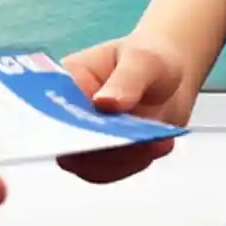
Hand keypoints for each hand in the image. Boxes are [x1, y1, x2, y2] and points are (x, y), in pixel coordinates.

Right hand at [55, 36, 183, 183]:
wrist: (175, 72)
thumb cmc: (151, 55)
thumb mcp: (143, 60)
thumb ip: (125, 80)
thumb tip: (103, 104)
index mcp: (67, 82)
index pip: (50, 108)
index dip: (60, 125)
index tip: (90, 133)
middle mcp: (72, 113)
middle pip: (68, 144)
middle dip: (100, 150)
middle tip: (137, 141)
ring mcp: (91, 136)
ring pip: (92, 165)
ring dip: (125, 159)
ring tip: (155, 141)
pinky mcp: (111, 154)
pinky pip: (116, 170)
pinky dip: (139, 161)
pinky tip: (161, 143)